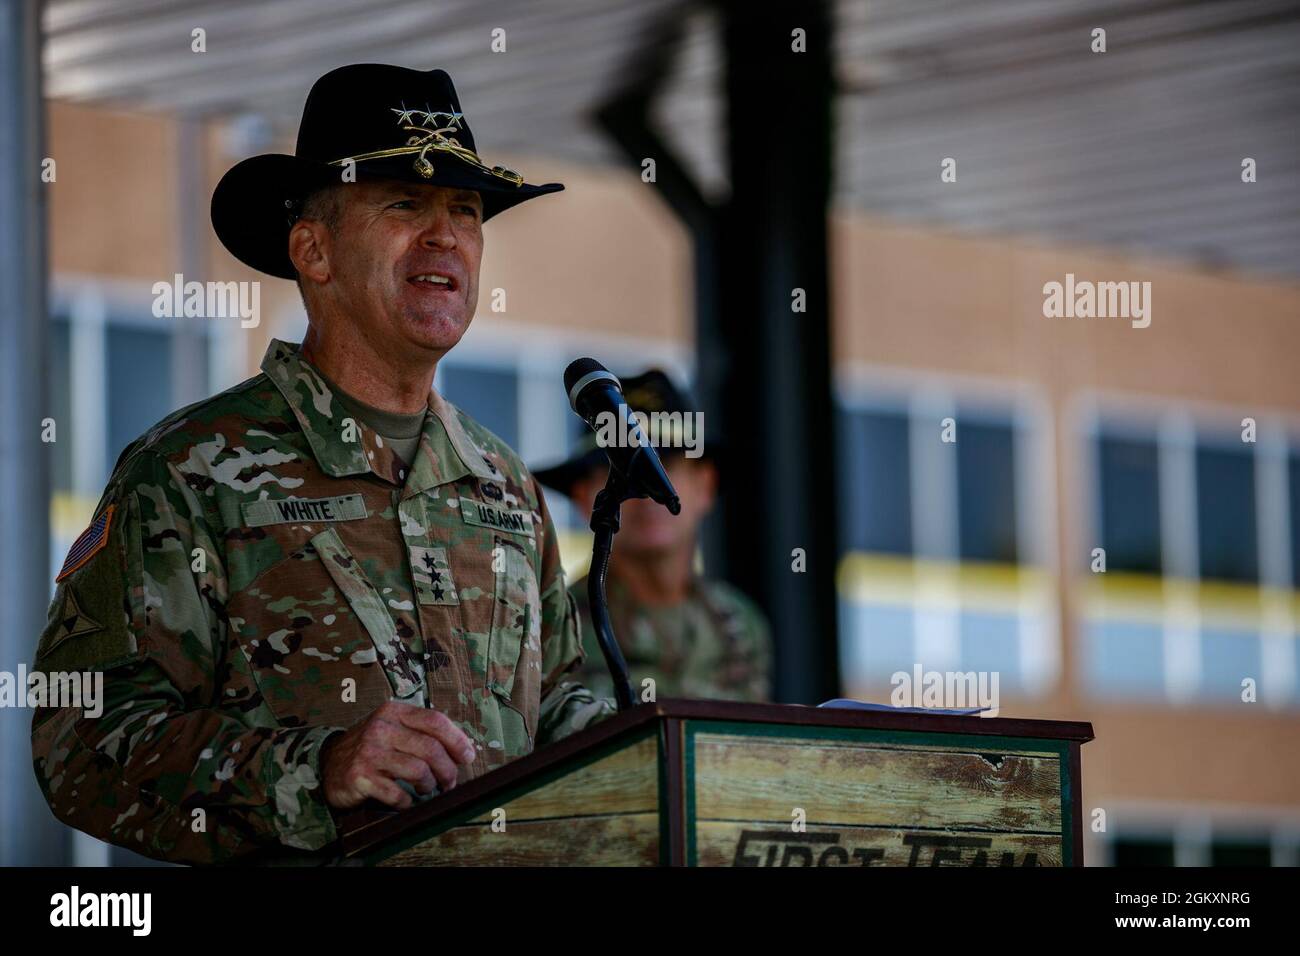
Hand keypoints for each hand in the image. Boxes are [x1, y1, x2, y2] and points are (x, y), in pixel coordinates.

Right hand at [320, 701, 477, 810]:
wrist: (327, 764)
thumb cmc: (370, 747)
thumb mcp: (392, 728)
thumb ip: (422, 732)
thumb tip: (463, 747)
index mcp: (394, 712)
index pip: (436, 721)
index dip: (457, 740)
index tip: (468, 756)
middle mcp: (381, 728)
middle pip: (431, 749)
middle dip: (448, 770)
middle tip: (449, 782)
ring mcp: (369, 752)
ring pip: (419, 770)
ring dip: (430, 785)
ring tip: (427, 789)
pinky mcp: (360, 777)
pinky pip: (397, 794)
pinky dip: (408, 802)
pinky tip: (406, 801)